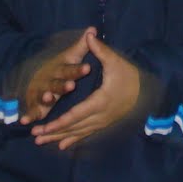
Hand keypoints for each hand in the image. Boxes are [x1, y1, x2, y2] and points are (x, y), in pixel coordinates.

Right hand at [16, 30, 90, 124]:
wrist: (35, 75)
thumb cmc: (59, 68)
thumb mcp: (69, 57)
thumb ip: (81, 47)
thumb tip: (93, 29)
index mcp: (61, 70)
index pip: (71, 69)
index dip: (78, 69)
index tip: (88, 68)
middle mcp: (50, 80)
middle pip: (57, 83)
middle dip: (63, 85)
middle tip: (71, 85)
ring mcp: (41, 92)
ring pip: (44, 95)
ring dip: (46, 97)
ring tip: (49, 98)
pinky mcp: (34, 104)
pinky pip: (31, 110)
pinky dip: (28, 115)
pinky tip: (25, 120)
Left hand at [31, 29, 142, 149]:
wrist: (147, 92)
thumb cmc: (130, 76)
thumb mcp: (116, 62)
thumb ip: (101, 50)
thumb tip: (89, 35)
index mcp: (100, 102)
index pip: (76, 115)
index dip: (60, 122)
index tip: (44, 128)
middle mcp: (100, 116)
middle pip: (74, 127)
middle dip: (53, 132)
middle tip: (35, 136)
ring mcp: (102, 122)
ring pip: (78, 133)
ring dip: (59, 138)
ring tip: (40, 142)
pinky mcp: (103, 123)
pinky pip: (85, 134)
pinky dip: (72, 139)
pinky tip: (61, 146)